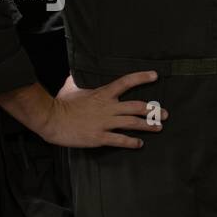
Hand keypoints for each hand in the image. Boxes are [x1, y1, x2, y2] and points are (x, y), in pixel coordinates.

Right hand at [40, 71, 168, 147]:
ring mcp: (105, 123)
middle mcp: (108, 108)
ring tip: (159, 128)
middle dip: (153, 110)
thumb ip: (76, 79)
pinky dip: (132, 142)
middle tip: (165, 113)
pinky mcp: (100, 137)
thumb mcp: (70, 86)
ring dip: (148, 126)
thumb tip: (72, 72)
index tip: (155, 75)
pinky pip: (120, 140)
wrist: (50, 119)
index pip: (126, 82)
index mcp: (102, 94)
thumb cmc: (59, 103)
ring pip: (133, 123)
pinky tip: (140, 144)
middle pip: (136, 107)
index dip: (142, 78)